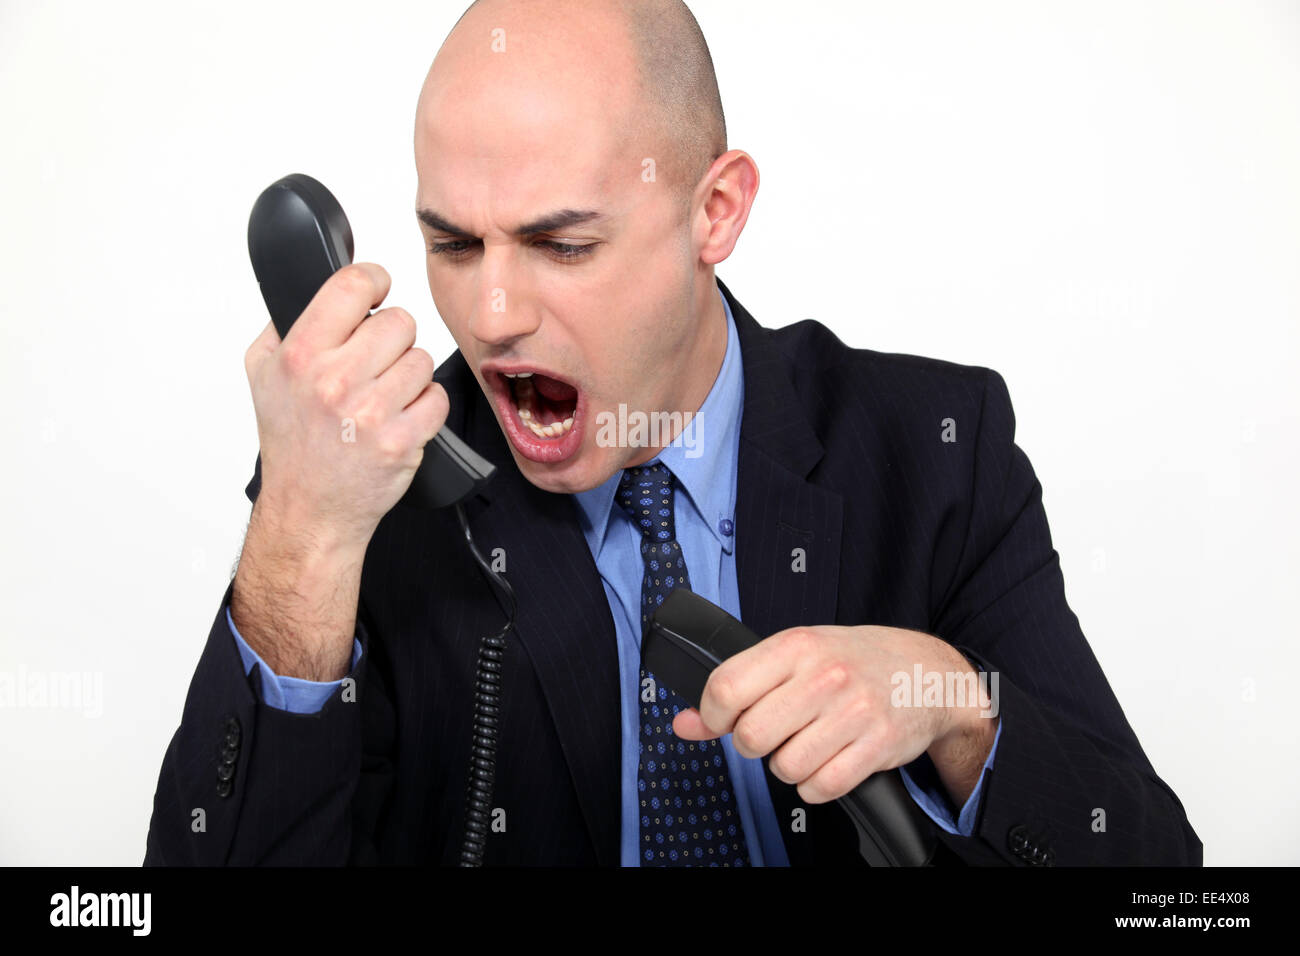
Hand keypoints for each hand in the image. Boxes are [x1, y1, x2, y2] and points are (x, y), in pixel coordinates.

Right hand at [243, 262, 447, 549]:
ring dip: (410, 374)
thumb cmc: (291, 442)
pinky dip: (425, 406)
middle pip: (400, 321)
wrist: (309, 508)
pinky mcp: (402, 441)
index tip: (377, 290)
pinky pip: (437, 397)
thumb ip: (286, 323)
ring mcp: (371, 413)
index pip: (352, 286)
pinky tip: (400, 418)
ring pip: (422, 359)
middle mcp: (334, 381)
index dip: (373, 280)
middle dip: (393, 339)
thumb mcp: (263, 373)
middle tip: (376, 362)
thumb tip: (322, 283)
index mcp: (299, 356)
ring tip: (384, 395)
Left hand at [672, 623, 990, 804]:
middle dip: (753, 744)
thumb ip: (738, 686)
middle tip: (773, 732)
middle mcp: (824, 676)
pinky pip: (821, 788)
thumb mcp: (794, 657)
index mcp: (796, 645)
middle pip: (751, 736)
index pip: (726, 687)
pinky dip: (816, 785)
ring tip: (807, 742)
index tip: (725, 718)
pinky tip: (827, 761)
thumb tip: (685, 724)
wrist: (926, 672)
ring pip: (784, 768)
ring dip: (788, 765)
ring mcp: (854, 711)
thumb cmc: (852, 661)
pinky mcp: (877, 746)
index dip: (714, 714)